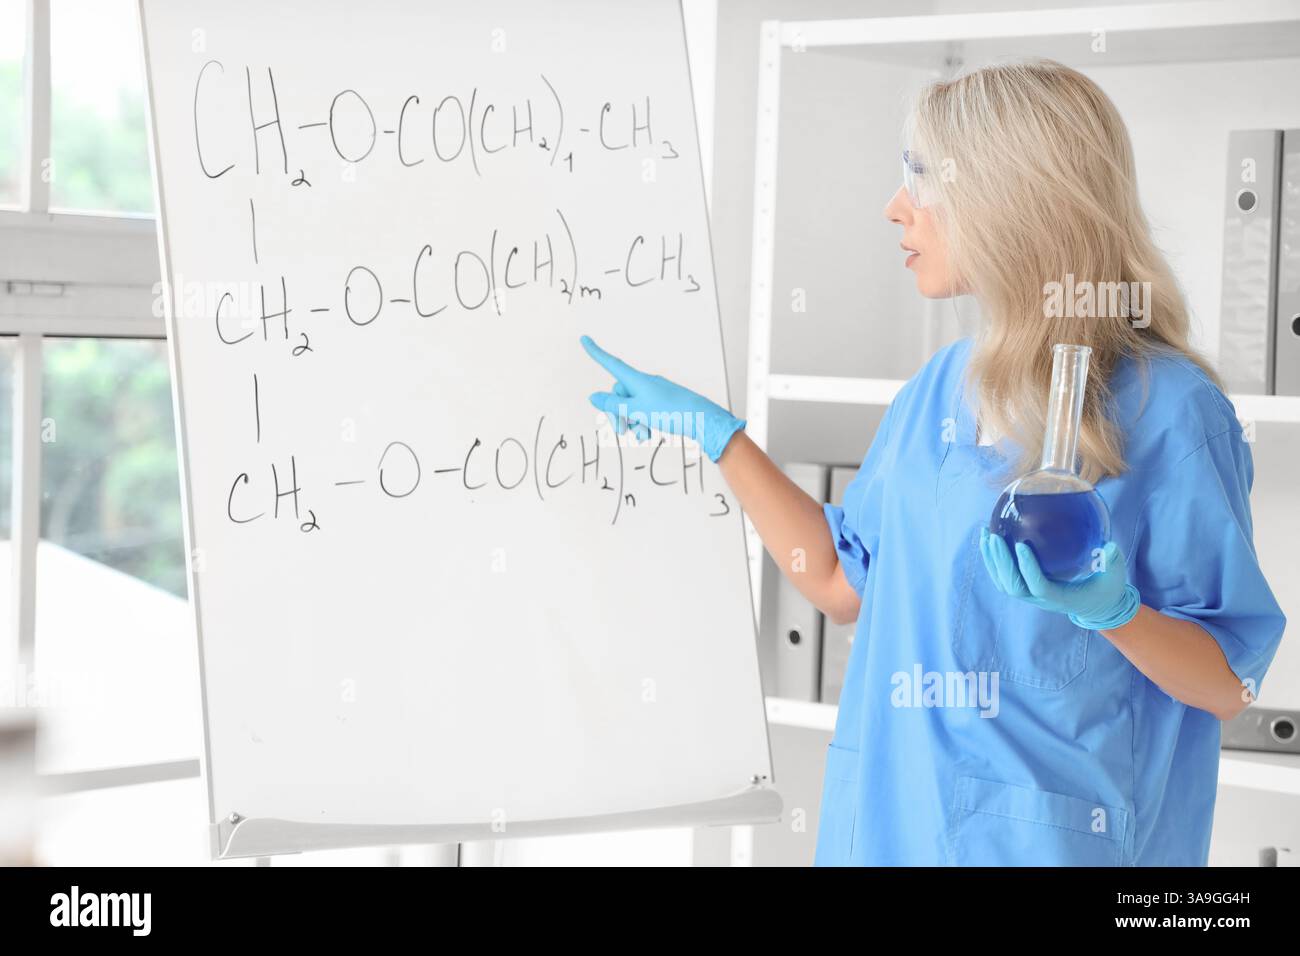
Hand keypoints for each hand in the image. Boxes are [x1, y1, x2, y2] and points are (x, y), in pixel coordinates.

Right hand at [580, 335, 745, 462]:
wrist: (701, 419)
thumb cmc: (671, 412)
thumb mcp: (636, 410)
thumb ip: (612, 405)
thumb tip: (593, 397)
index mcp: (636, 380)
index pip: (611, 363)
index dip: (596, 352)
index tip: (584, 339)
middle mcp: (644, 383)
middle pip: (618, 394)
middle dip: (617, 413)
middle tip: (620, 430)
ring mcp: (653, 393)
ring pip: (631, 406)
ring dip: (631, 422)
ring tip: (642, 433)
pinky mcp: (662, 403)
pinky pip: (644, 411)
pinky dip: (642, 423)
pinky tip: (650, 432)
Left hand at [979, 528, 1141, 630]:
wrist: (1096, 605)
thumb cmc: (1106, 588)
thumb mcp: (1115, 576)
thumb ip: (1112, 562)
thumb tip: (1109, 546)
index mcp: (1060, 598)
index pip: (1039, 585)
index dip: (1028, 568)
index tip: (1021, 545)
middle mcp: (1040, 599)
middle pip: (1013, 585)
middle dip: (1001, 562)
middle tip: (995, 537)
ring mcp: (1030, 596)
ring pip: (1003, 582)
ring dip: (991, 560)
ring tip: (985, 534)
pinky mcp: (1025, 590)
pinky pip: (1004, 577)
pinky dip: (993, 560)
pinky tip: (990, 538)